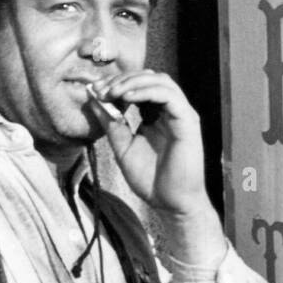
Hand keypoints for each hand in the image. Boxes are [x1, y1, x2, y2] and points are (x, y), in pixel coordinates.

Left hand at [88, 71, 219, 224]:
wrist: (171, 204)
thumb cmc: (151, 181)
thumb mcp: (123, 149)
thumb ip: (112, 125)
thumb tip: (94, 102)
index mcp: (156, 116)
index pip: (138, 86)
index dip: (116, 84)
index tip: (95, 92)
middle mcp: (170, 111)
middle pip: (148, 77)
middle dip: (122, 79)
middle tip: (102, 90)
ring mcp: (181, 114)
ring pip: (160, 81)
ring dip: (133, 82)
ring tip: (113, 92)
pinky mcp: (188, 121)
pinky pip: (169, 95)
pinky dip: (147, 91)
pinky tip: (128, 98)